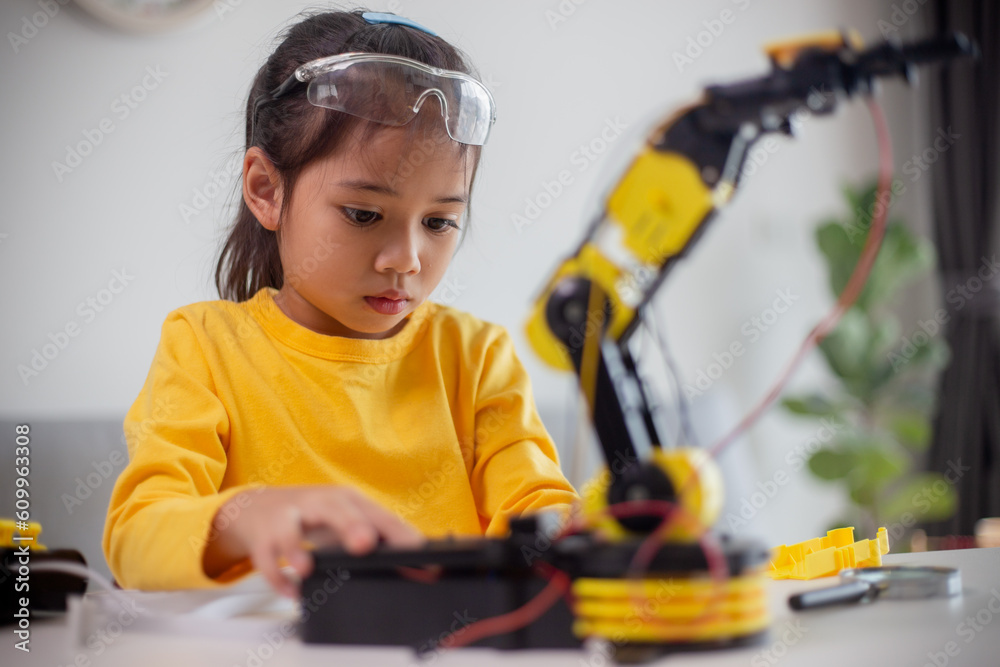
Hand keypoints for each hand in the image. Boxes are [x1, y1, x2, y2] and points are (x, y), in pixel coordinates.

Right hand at [204, 485, 424, 597]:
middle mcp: (318, 503)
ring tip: (306, 567)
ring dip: (297, 549)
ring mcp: (288, 517)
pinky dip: (277, 576)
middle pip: (336, 510)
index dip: (398, 533)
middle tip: (365, 544)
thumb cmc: (314, 517)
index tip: (417, 552)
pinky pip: (267, 557)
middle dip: (351, 526)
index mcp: (347, 500)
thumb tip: (424, 565)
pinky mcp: (263, 536)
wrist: (258, 507)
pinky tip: (290, 590)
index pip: (377, 514)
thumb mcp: (348, 522)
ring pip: (291, 529)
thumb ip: (381, 541)